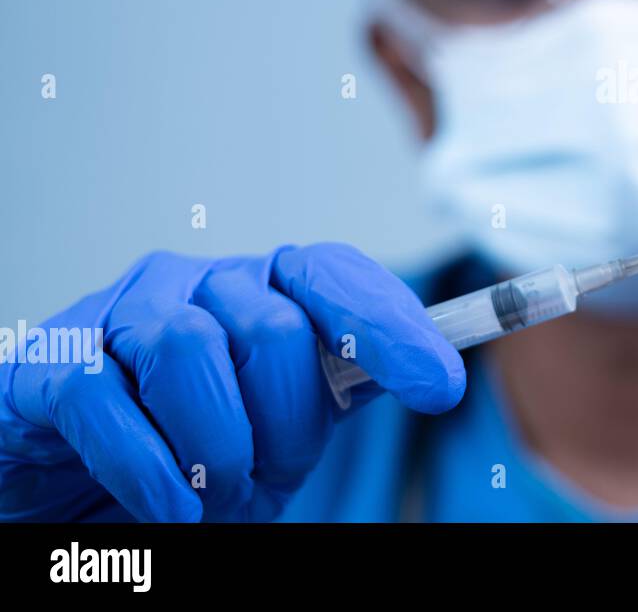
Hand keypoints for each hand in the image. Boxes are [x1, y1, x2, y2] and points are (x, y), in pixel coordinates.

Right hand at [0, 243, 463, 521]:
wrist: (79, 487)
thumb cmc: (194, 451)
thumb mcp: (284, 428)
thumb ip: (344, 387)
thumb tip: (439, 370)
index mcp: (264, 289)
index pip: (337, 276)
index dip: (392, 326)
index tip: (440, 387)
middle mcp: (198, 283)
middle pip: (271, 326)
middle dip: (288, 421)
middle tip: (267, 475)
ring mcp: (121, 313)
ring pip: (188, 346)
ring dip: (218, 444)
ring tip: (214, 494)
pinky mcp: (53, 362)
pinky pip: (105, 395)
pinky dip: (148, 465)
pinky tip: (172, 504)